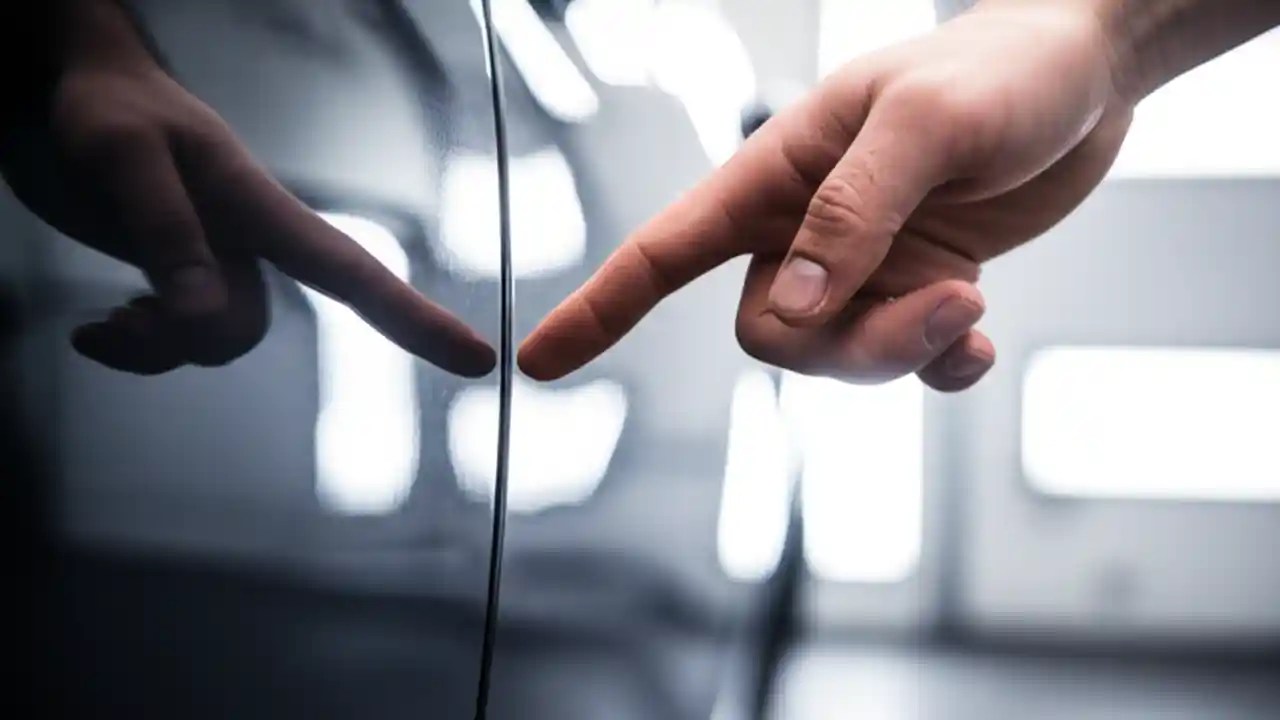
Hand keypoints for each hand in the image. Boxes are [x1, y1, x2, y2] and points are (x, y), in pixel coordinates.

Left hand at [0, 1, 493, 376]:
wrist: (72, 89)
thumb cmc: (107, 105)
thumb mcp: (122, 155)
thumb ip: (166, 232)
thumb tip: (204, 316)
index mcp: (260, 207)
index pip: (355, 272)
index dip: (419, 319)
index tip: (479, 359)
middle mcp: (249, 243)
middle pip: (245, 328)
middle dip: (186, 341)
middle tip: (120, 320)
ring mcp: (213, 262)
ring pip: (209, 340)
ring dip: (154, 347)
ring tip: (105, 324)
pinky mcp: (178, 276)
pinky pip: (176, 339)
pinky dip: (136, 348)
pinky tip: (98, 330)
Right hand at [519, 0, 1133, 390]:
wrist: (1084, 73)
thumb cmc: (997, 69)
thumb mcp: (922, 124)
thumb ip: (853, 215)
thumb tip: (795, 307)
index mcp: (776, 176)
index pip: (663, 251)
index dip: (598, 307)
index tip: (540, 360)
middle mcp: (804, 229)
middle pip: (772, 333)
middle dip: (849, 347)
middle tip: (944, 308)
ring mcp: (862, 263)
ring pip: (838, 355)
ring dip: (905, 349)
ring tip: (972, 304)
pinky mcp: (917, 284)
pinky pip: (901, 359)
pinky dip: (937, 363)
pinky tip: (975, 336)